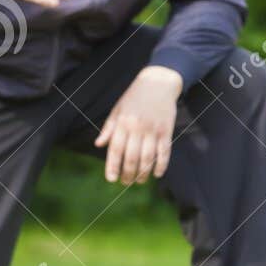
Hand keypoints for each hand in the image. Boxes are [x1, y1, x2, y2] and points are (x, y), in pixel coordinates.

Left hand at [94, 66, 182, 184]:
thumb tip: (98, 145)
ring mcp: (153, 130)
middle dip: (128, 174)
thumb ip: (108, 128)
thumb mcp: (117, 109)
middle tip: (126, 182)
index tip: (111, 179)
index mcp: (122, 123)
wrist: (159, 82)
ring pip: (148, 158)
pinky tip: (157, 174)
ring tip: (140, 181)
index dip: (112, 166)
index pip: (115, 150)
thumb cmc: (135, 97)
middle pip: (131, 157)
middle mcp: (137, 128)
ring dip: (143, 173)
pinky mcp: (166, 131)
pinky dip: (161, 165)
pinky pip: (164, 152)